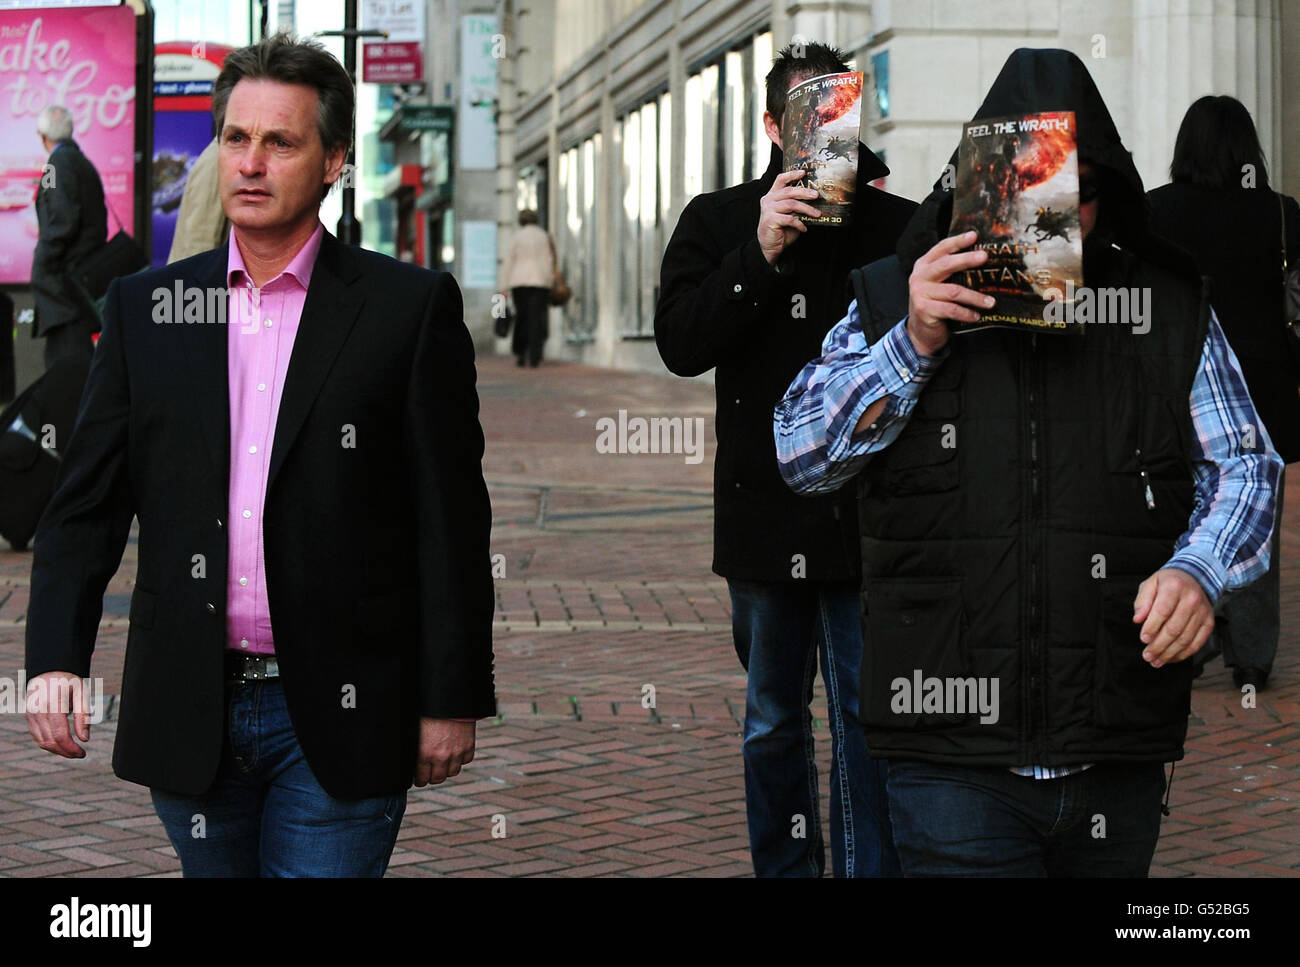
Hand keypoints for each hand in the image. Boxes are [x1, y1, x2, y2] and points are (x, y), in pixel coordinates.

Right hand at [26, 671, 90, 757]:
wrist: (49, 670)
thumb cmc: (69, 681)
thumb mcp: (82, 694)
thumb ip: (83, 716)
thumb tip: (85, 739)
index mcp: (53, 703)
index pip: (59, 734)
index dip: (71, 747)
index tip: (83, 753)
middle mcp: (38, 710)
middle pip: (49, 741)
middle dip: (65, 752)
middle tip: (80, 754)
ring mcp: (31, 714)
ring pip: (41, 741)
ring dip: (57, 750)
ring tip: (73, 751)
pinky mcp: (29, 717)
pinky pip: (37, 736)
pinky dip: (49, 743)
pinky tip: (62, 744)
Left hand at [413, 718, 475, 786]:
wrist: (449, 699)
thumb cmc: (429, 712)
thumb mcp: (415, 731)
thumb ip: (415, 748)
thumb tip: (412, 759)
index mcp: (424, 754)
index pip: (421, 779)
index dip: (419, 779)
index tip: (419, 777)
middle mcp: (441, 757)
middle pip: (437, 779)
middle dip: (432, 776)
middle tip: (430, 771)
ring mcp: (456, 753)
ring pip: (452, 772)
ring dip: (447, 768)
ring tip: (443, 762)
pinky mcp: (468, 746)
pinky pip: (466, 760)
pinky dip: (461, 758)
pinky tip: (455, 751)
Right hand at [757, 170, 821, 263]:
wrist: (769, 246)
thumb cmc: (780, 229)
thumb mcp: (789, 214)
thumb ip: (795, 205)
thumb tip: (813, 198)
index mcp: (772, 195)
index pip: (780, 180)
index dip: (792, 174)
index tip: (804, 173)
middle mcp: (768, 200)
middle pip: (789, 191)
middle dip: (805, 192)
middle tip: (816, 195)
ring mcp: (768, 210)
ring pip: (791, 204)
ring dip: (806, 209)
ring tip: (816, 214)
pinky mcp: (770, 220)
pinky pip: (789, 219)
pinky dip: (799, 224)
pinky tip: (804, 228)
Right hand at [906, 230, 994, 355]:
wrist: (920, 331)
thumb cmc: (935, 304)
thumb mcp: (939, 284)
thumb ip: (952, 272)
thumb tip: (983, 260)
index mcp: (924, 266)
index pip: (941, 248)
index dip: (958, 241)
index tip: (974, 235)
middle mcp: (919, 277)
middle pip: (945, 264)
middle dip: (966, 259)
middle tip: (984, 257)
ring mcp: (920, 293)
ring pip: (953, 291)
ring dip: (975, 297)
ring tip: (991, 302)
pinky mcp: (924, 310)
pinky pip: (951, 310)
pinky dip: (967, 313)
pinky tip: (977, 316)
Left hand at [1132, 568, 1213, 667]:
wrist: (1194, 578)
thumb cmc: (1168, 583)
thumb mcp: (1150, 584)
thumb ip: (1142, 601)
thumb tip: (1138, 619)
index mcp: (1174, 587)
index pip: (1163, 611)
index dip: (1152, 627)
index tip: (1143, 639)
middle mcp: (1191, 599)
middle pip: (1174, 628)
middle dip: (1159, 645)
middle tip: (1147, 655)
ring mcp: (1202, 612)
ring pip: (1185, 639)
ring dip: (1169, 653)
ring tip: (1156, 660)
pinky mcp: (1208, 622)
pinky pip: (1197, 643)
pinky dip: (1183, 654)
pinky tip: (1171, 658)